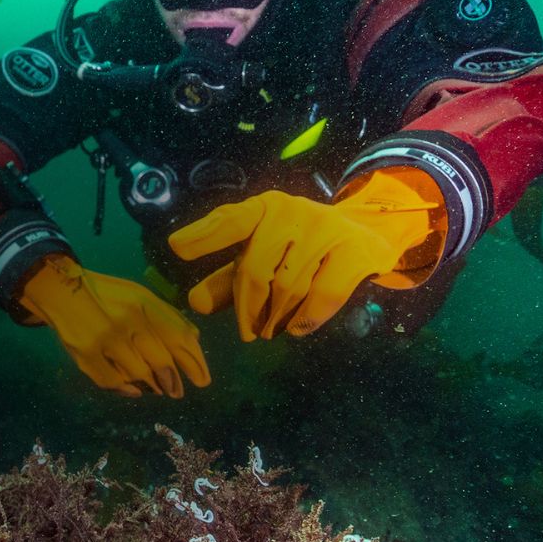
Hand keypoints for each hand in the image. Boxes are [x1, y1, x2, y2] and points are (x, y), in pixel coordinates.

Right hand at [18, 254, 210, 397]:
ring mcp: (105, 339)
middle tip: (176, 391)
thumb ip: (165, 315)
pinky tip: (133, 390)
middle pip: (161, 361)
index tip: (202, 380)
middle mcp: (126, 320)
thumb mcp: (138, 295)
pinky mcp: (85, 354)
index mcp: (142, 303)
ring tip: (155, 389)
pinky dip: (126, 389)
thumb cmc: (107, 296)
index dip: (193, 362)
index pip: (178, 336)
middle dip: (172, 381)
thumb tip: (195, 338)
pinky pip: (113, 382)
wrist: (60, 291)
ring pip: (139, 374)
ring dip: (151, 386)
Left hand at [167, 169, 444, 340]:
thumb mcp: (263, 256)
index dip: (204, 235)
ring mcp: (326, 229)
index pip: (231, 221)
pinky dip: (304, 320)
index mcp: (264, 208)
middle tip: (247, 333)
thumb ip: (228, 280)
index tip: (177, 248)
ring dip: (275, 319)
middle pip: (256, 269)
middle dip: (246, 309)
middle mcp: (293, 212)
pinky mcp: (354, 251)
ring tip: (271, 330)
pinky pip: (321, 296)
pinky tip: (295, 329)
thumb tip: (194, 304)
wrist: (365, 235)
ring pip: (287, 288)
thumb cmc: (300, 248)